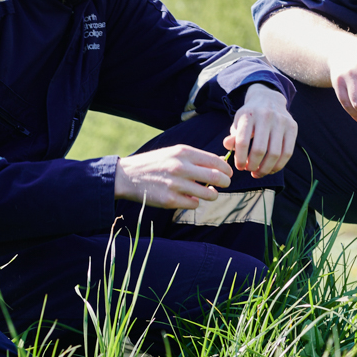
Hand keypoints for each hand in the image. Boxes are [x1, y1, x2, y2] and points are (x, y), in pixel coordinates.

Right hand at [115, 144, 230, 207]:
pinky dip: (195, 201)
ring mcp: (175, 185)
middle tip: (225, 183)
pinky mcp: (170, 200)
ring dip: (212, 194)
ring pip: (209, 194)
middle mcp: (180, 167)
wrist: (127, 176)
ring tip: (209, 192)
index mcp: (183, 152)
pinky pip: (194, 204)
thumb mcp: (174, 153)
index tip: (228, 173)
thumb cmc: (155, 163)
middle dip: (226, 182)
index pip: (216, 161)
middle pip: (217, 178)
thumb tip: (221, 162)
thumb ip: (197, 158)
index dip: (226, 169)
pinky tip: (189, 197)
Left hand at [225, 84, 297, 175]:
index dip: (240, 158)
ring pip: (275, 153)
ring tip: (259, 173)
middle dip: (253, 165)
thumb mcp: (238, 122)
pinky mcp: (292, 127)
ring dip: (266, 169)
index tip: (239, 167)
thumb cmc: (251, 116)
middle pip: (259, 150)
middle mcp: (266, 116)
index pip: (243, 142)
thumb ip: (233, 136)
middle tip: (249, 170)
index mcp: (249, 115)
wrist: (269, 98)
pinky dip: (279, 165)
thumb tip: (228, 146)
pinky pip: (287, 152)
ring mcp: (281, 121)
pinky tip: (271, 169)